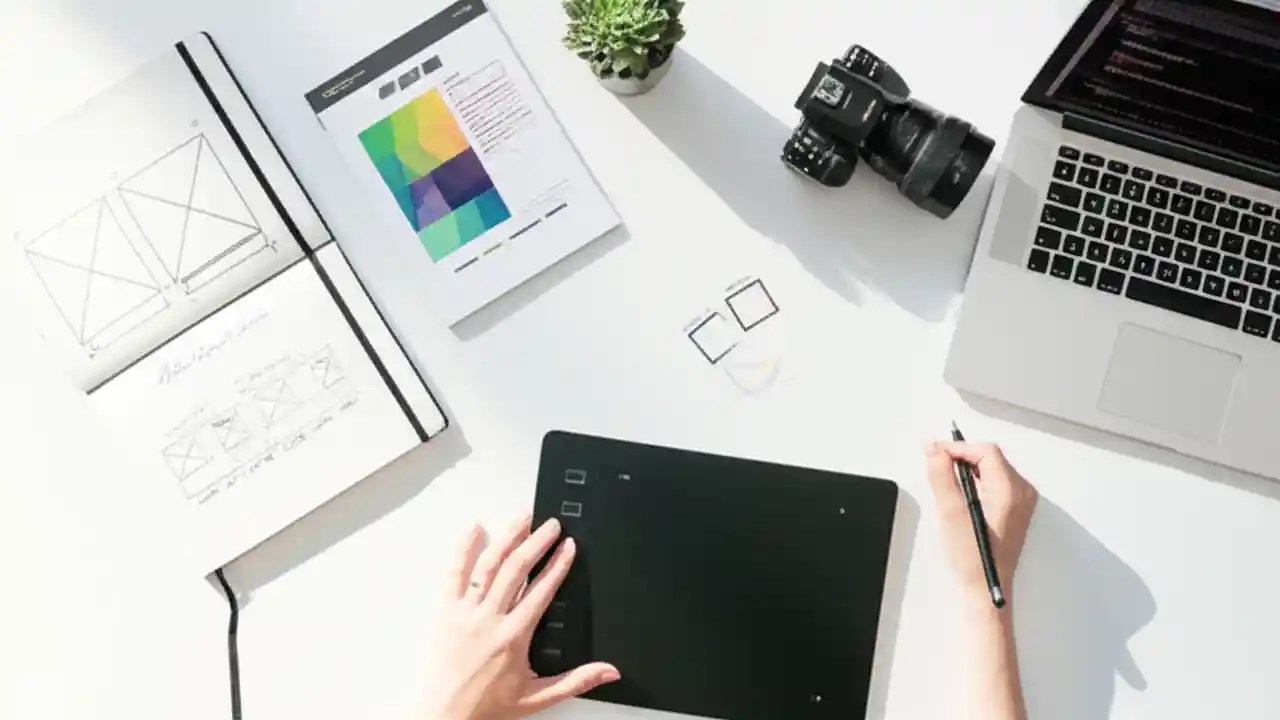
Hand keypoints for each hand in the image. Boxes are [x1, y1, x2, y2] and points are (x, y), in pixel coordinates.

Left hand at [423, 515, 619, 719]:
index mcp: (513, 637)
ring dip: (507, 538)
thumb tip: (608, 672)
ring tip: (522, 518)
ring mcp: (464, 612)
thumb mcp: (537, 697)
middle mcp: (488, 619)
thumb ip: (576, 681)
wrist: (445, 717)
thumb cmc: (487, 707)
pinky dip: (464, 549)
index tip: (569, 546)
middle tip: (551, 525)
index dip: (558, 565)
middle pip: (516, 569)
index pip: (541, 591)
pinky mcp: (445, 611)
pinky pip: (454, 573)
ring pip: (488, 565)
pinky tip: (474, 530)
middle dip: (537, 542)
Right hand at [925, 441, 1037, 605]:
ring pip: (993, 467)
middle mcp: (1022, 491)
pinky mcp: (1017, 508)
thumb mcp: (950, 512)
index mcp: (1010, 490)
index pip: (984, 451)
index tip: (934, 452)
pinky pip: (997, 481)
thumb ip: (941, 475)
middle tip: (936, 464)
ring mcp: (1022, 500)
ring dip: (968, 467)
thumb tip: (934, 449)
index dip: (957, 447)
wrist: (986, 587)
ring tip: (946, 479)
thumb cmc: (972, 557)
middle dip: (961, 455)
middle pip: (990, 456)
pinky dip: (977, 479)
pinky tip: (962, 492)